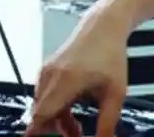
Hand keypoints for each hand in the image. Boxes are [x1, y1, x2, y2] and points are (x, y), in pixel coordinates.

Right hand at [26, 13, 129, 136]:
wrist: (103, 26)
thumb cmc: (111, 56)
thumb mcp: (115, 92)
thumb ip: (108, 121)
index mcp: (67, 80)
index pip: (42, 113)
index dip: (38, 131)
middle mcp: (51, 75)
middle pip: (42, 113)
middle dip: (55, 130)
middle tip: (76, 135)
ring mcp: (46, 70)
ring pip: (43, 105)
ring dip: (57, 120)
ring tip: (77, 127)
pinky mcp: (47, 69)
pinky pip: (45, 95)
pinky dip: (55, 107)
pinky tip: (72, 111)